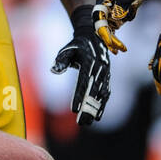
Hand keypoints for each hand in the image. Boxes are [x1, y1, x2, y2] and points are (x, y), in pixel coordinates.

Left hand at [51, 5, 110, 124]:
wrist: (94, 36)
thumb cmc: (76, 45)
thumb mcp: (67, 49)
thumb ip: (61, 60)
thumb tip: (53, 70)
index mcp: (89, 61)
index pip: (83, 82)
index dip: (79, 96)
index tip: (74, 109)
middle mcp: (99, 68)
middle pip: (93, 91)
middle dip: (87, 108)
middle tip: (81, 122)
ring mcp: (105, 73)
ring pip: (101, 94)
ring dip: (95, 109)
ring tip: (87, 122)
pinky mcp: (107, 77)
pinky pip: (106, 93)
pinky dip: (102, 105)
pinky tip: (97, 117)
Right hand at [93, 0, 152, 52]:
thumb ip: (122, 3)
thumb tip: (118, 17)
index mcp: (103, 0)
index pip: (99, 19)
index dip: (103, 31)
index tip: (109, 41)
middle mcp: (105, 7)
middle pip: (103, 26)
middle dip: (109, 39)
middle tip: (117, 50)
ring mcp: (112, 11)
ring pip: (110, 29)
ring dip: (114, 40)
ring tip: (121, 50)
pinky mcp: (120, 13)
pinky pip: (118, 27)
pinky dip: (118, 37)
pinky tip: (123, 45)